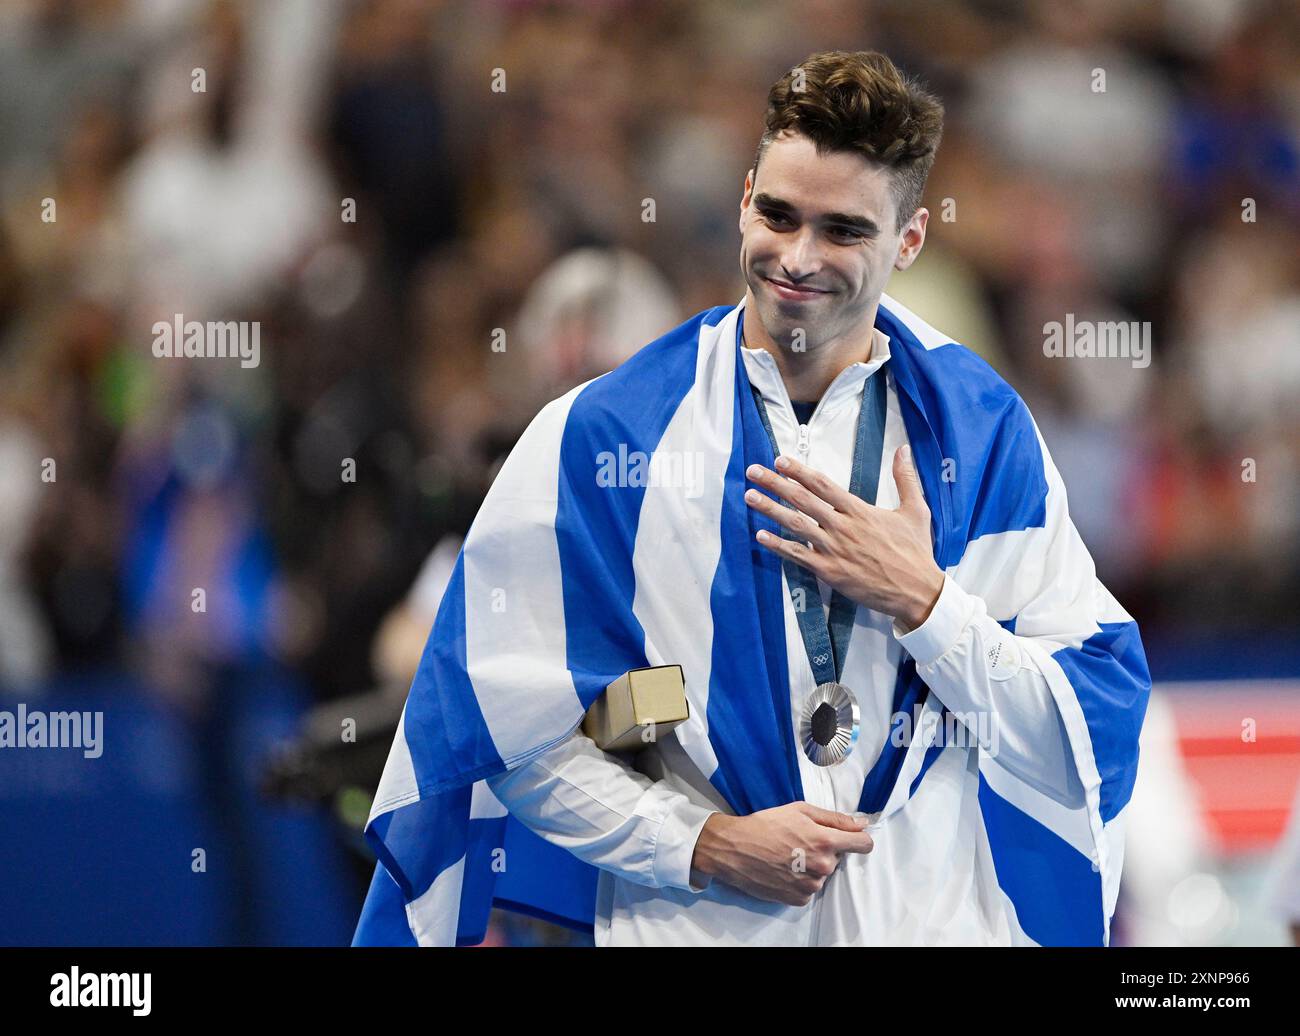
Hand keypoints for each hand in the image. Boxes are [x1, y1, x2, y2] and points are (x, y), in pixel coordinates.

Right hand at [689, 802, 873, 905]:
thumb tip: (862, 824)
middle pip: (838, 859)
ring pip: (823, 874)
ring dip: (812, 866)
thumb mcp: (800, 810)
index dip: (860, 839)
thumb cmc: (765, 824)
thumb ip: (835, 818)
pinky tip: (784, 869)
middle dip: (825, 850)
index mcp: (825, 841)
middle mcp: (822, 866)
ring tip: (788, 856)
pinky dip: (801, 880)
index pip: (864, 845)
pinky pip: (810, 889)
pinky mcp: (798, 899)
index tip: (852, 838)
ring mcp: (811, 886)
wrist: (734, 849)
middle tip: (800, 842)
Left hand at [744, 445, 943, 630]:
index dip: (799, 471)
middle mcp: (843, 527)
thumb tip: (904, 449)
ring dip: (769, 510)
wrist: (917, 591)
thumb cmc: (916, 551)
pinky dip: (778, 546)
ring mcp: (834, 550)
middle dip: (775, 483)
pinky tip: (760, 536)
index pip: (823, 485)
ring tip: (749, 497)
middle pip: (802, 500)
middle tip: (753, 471)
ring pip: (796, 525)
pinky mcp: (830, 572)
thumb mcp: (916, 510)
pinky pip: (798, 556)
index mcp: (860, 511)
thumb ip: (906, 478)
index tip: (780, 460)